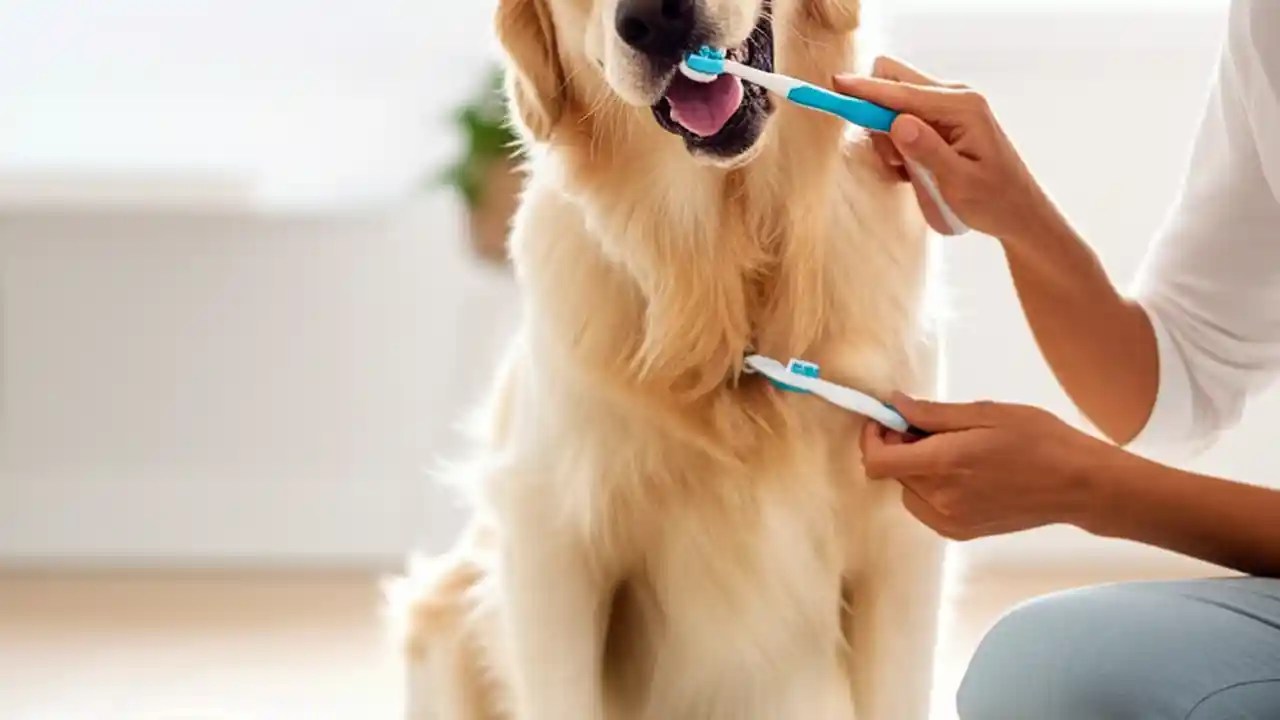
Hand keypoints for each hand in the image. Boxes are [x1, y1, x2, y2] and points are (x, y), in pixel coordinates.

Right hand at [833, 57, 1064, 243]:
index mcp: (961, 107)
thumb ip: (928, 151)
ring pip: (896, 104)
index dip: (865, 91)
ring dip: (888, 138)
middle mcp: (955, 97)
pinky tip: (915, 171)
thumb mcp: (959, 183)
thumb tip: (898, 124)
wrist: (1019, 213)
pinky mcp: (942, 121)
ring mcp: (948, 107)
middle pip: (896, 82)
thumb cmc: (994, 201)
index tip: (835, 86)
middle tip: (888, 156)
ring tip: (908, 172)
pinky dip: (898, 145)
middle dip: (876, 114)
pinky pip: (904, 120)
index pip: (902, 93)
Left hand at [860, 395, 1112, 540]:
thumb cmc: (1040, 441)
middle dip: (898, 447)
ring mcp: (950, 521)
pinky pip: (925, 508)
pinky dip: (929, 488)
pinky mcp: (962, 533)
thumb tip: (896, 406)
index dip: (872, 438)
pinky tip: (959, 472)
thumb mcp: (985, 413)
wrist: (1079, 485)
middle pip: (892, 473)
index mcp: (944, 465)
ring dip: (914, 468)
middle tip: (927, 426)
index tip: (886, 419)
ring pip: (907, 491)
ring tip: (950, 449)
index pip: (878, 461)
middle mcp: (941, 499)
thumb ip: (933, 414)